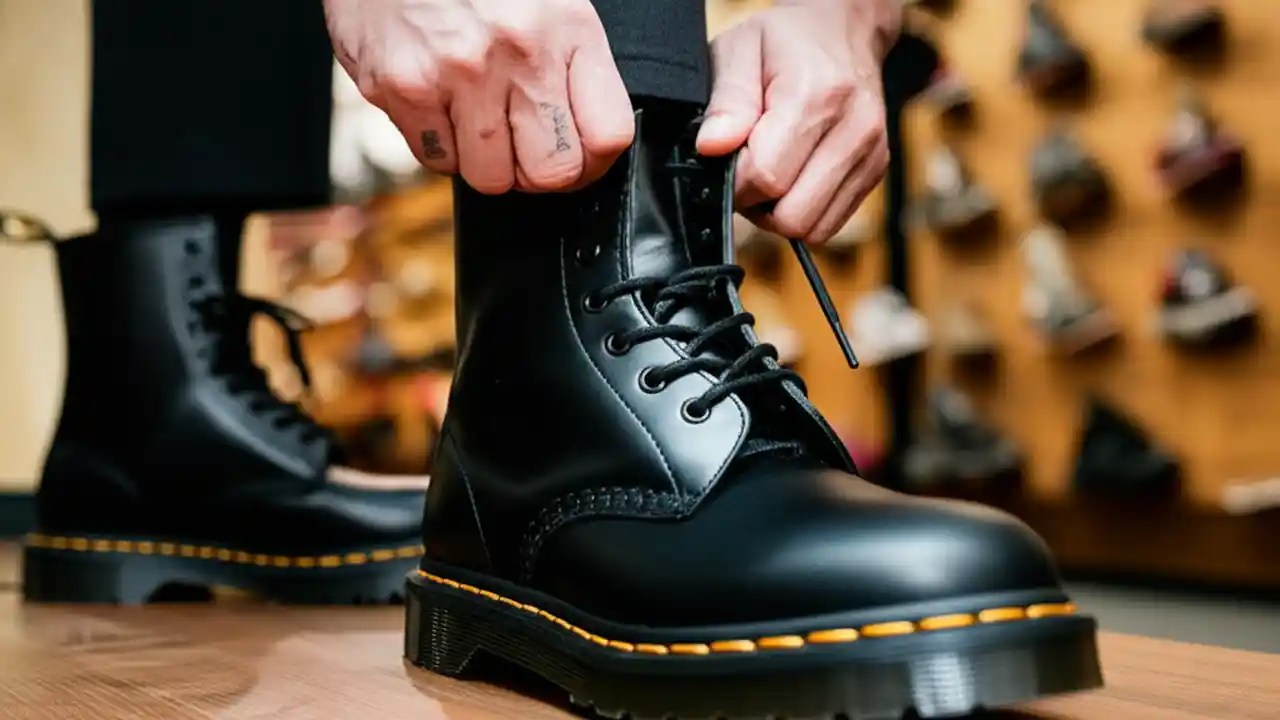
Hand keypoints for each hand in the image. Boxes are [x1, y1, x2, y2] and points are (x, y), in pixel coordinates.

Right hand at [325, 0, 634, 193]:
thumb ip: (570, 64)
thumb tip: (583, 137)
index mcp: (566, 27)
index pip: (607, 135)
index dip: (592, 163)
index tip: (577, 161)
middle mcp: (519, 52)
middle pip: (551, 172)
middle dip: (536, 173)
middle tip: (521, 150)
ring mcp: (459, 73)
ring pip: (490, 178)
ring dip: (484, 161)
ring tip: (473, 116)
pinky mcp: (404, 88)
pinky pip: (437, 160)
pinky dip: (439, 144)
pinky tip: (438, 102)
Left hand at [697, 0, 899, 243]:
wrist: (844, 30)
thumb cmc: (787, 40)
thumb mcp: (740, 51)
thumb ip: (726, 102)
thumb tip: (711, 148)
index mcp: (816, 97)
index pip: (766, 178)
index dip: (735, 182)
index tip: (728, 161)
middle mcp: (854, 130)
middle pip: (793, 215)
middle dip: (758, 205)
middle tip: (747, 171)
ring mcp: (871, 155)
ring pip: (814, 229)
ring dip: (781, 213)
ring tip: (770, 174)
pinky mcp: (875, 172)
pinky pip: (830, 223)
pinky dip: (804, 212)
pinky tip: (793, 178)